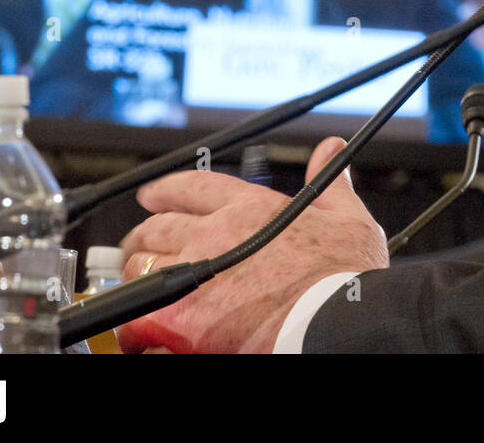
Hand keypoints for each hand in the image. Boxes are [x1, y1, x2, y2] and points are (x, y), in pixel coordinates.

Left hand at [116, 136, 388, 352]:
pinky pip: (137, 316)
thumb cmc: (345, 278)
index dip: (165, 190)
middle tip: (140, 247)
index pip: (193, 186)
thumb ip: (330, 184)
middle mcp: (217, 233)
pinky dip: (135, 325)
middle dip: (143, 236)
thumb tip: (329, 151)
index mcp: (253, 208)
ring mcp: (194, 272)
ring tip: (138, 287)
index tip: (152, 197)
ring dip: (137, 275)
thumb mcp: (348, 219)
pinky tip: (140, 332)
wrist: (337, 322)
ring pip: (141, 266)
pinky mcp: (182, 316)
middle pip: (157, 226)